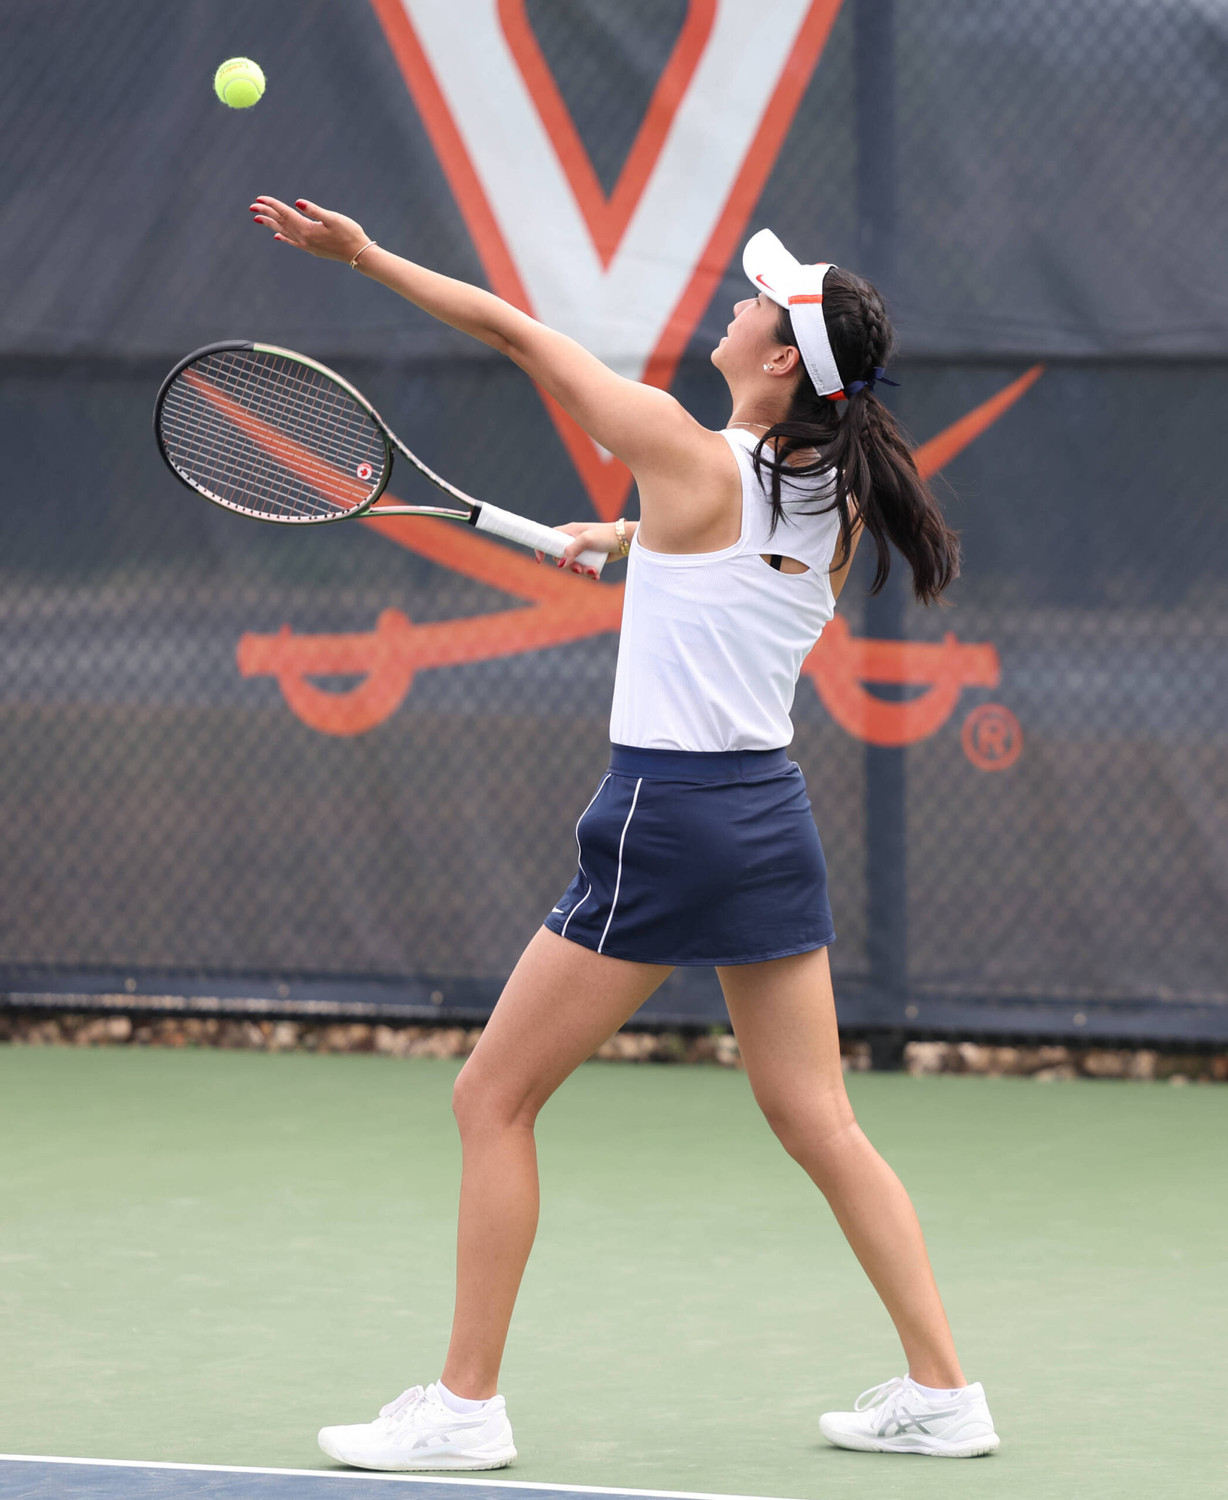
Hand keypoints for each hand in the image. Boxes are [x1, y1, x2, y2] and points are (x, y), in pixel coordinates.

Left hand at [249, 196, 369, 263]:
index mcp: (307, 229)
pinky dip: (283, 237)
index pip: (285, 213)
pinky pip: (292, 242)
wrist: (358, 254)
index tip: (258, 198)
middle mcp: (303, 239)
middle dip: (266, 214)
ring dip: (271, 225)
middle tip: (252, 207)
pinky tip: (277, 236)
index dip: (272, 205)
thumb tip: (297, 202)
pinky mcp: (312, 250)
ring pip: (284, 232)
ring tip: (258, 219)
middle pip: (281, 223)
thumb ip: (314, 210)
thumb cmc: (349, 233)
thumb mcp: (333, 218)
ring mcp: (307, 246)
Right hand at [534, 521, 633, 573]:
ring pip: (573, 566)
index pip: (550, 538)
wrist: (625, 540)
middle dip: (569, 566)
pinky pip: (584, 569)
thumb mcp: (587, 539)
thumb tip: (561, 564)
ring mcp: (582, 550)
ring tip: (592, 572)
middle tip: (580, 570)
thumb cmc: (606, 535)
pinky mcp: (591, 558)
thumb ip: (572, 549)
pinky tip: (596, 574)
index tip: (540, 559)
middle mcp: (574, 541)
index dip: (543, 547)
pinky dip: (589, 574)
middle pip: (561, 557)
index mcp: (570, 531)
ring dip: (581, 572)